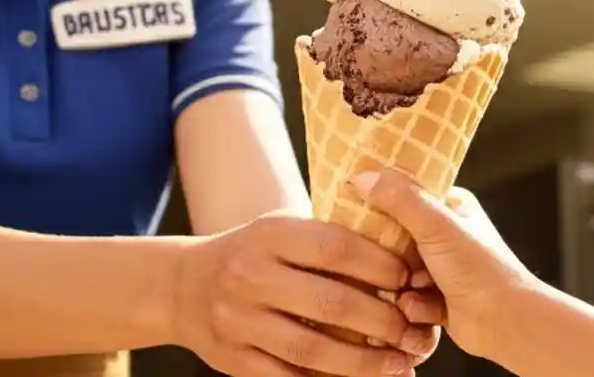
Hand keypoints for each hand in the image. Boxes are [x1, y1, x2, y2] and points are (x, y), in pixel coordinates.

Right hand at [173, 211, 434, 375]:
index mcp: (269, 234)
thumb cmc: (251, 254)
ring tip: (400, 366)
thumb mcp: (279, 229)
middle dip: (381, 320)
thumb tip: (398, 244)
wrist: (181, 287)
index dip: (379, 265)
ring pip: (312, 350)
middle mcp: (250, 275)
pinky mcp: (232, 359)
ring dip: (363, 363)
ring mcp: (238, 320)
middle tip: (412, 330)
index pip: (336, 247)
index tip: (409, 277)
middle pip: (330, 303)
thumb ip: (324, 237)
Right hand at [351, 169, 537, 359]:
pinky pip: (406, 298)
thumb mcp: (437, 226)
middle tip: (393, 263)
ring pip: (395, 271)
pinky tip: (428, 310)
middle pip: (393, 237)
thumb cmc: (481, 270)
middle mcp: (444, 233)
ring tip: (417, 289)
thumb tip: (361, 176)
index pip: (403, 194)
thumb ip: (400, 199)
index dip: (380, 204)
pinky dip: (414, 306)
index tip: (357, 213)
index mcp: (449, 205)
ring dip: (401, 285)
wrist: (507, 324)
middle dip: (389, 256)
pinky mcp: (436, 298)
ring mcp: (440, 267)